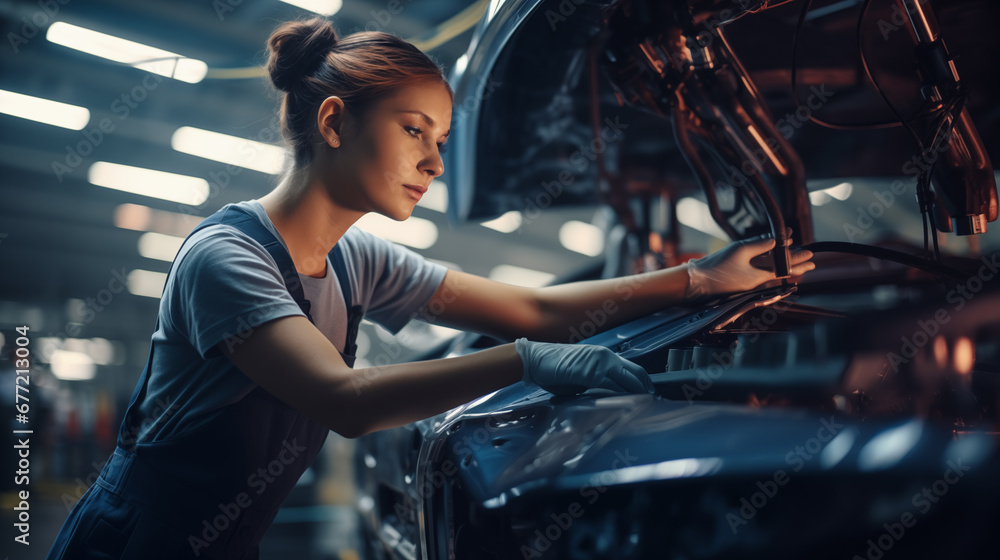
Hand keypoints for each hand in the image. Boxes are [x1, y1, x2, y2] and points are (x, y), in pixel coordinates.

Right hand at [514, 338, 653, 395]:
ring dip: (640, 393)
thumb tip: (610, 397)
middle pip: (636, 372)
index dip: (644, 382)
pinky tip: (631, 402)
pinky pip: (614, 384)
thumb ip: (596, 383)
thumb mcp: (580, 376)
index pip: (632, 369)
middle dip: (648, 388)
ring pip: (629, 378)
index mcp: (603, 356)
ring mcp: (599, 362)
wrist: (534, 360)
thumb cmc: (553, 369)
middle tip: (654, 403)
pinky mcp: (591, 371)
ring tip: (647, 406)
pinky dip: (625, 393)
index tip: (650, 395)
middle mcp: (605, 356)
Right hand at [684, 230, 814, 298]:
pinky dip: (769, 262)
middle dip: (797, 264)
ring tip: (797, 259)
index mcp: (759, 275)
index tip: (810, 254)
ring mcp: (748, 280)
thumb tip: (776, 241)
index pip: (785, 266)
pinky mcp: (740, 278)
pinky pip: (760, 269)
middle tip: (811, 260)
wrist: (698, 281)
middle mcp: (756, 280)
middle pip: (781, 270)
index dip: (798, 259)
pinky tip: (772, 257)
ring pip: (772, 269)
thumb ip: (760, 245)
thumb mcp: (740, 250)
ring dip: (784, 262)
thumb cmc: (717, 266)